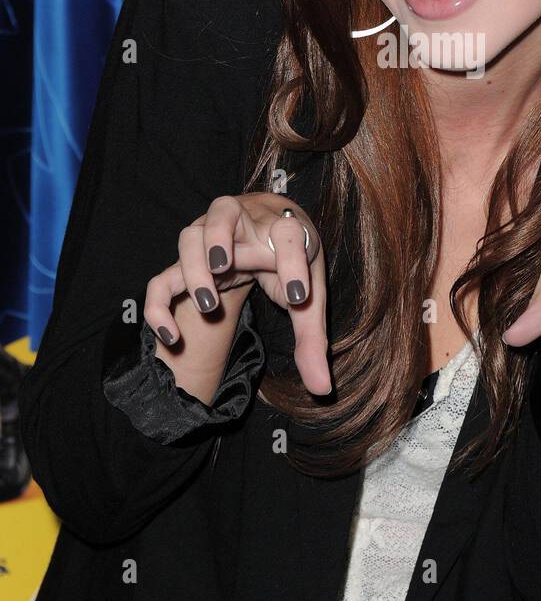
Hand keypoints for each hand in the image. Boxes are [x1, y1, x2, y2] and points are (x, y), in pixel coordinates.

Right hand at [143, 191, 331, 393]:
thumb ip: (312, 340)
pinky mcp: (185, 263)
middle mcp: (242, 225)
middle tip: (223, 267)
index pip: (289, 235)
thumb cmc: (287, 263)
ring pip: (190, 237)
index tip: (300, 297)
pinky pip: (162, 278)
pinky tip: (171, 336)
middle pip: (223, 212)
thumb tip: (321, 389)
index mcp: (282, 231)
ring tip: (208, 305)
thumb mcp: (307, 297)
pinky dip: (159, 304)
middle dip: (219, 236)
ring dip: (193, 268)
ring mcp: (208, 239)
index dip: (294, 264)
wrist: (262, 231)